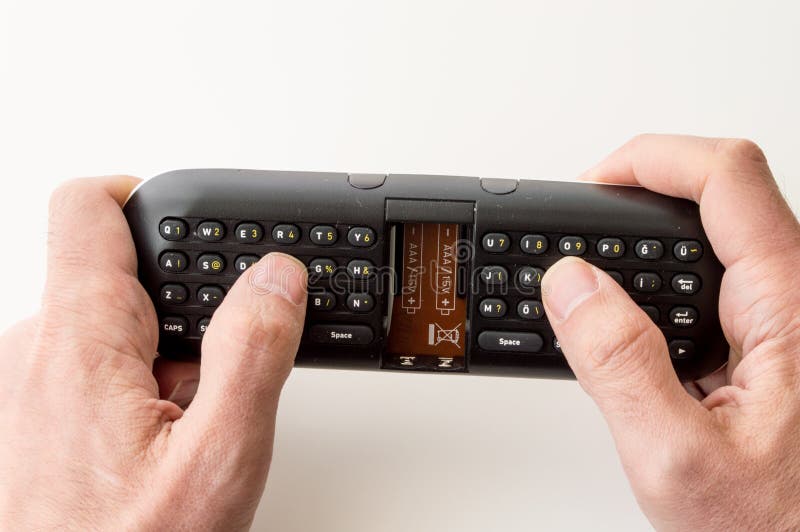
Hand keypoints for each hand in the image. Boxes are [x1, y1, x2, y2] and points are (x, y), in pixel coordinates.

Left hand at [0, 177, 307, 529]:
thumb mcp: (218, 458)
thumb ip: (253, 353)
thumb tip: (276, 281)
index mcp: (78, 343)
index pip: (89, 211)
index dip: (145, 195)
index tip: (195, 218)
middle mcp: (37, 353)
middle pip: (118, 275)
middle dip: (181, 306)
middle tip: (220, 362)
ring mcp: (30, 388)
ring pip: (114, 330)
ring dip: (166, 355)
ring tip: (195, 419)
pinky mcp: (35, 418)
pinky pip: (97, 369)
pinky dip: (143, 385)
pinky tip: (166, 440)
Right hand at [541, 135, 799, 529]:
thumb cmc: (781, 524)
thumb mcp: (678, 458)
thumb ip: (619, 365)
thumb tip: (573, 286)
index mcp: (788, 307)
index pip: (726, 178)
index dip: (651, 160)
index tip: (594, 182)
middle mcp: (793, 301)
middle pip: (718, 196)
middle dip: (639, 198)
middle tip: (584, 225)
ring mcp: (781, 323)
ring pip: (711, 242)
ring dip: (645, 247)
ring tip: (594, 271)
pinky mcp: (768, 347)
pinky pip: (709, 287)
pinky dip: (656, 288)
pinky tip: (627, 318)